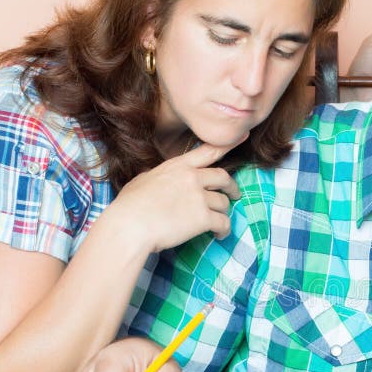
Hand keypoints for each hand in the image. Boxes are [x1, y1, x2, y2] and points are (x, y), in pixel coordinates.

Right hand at [104, 144, 241, 254]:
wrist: (130, 226)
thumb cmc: (129, 206)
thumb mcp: (142, 180)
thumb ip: (159, 177)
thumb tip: (157, 178)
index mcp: (178, 166)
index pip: (208, 151)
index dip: (228, 145)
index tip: (242, 137)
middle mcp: (192, 177)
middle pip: (223, 177)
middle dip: (231, 187)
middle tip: (235, 194)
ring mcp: (199, 197)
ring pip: (224, 203)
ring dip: (223, 212)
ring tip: (217, 222)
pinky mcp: (204, 217)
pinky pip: (224, 222)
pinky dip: (224, 230)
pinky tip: (219, 234)